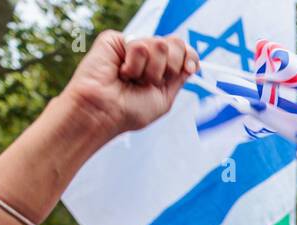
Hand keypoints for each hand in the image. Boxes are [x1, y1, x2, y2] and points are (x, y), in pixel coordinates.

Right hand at [61, 32, 198, 139]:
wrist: (105, 112)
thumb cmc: (129, 112)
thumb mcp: (164, 99)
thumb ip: (178, 80)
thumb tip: (191, 63)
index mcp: (160, 69)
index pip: (183, 52)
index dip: (190, 56)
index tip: (190, 68)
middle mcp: (148, 55)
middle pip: (175, 43)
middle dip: (170, 66)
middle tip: (152, 81)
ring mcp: (132, 46)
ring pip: (159, 44)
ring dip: (151, 70)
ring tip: (133, 80)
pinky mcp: (116, 40)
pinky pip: (138, 44)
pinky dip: (134, 65)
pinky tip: (122, 73)